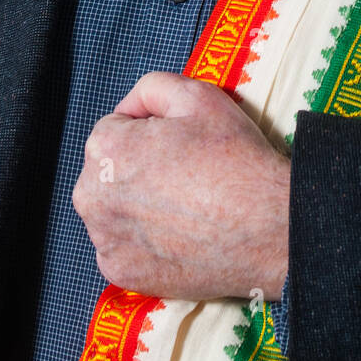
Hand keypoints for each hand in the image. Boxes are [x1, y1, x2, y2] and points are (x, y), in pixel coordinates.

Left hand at [72, 72, 289, 301]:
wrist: (269, 228)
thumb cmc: (235, 160)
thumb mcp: (197, 95)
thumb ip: (151, 87)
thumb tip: (130, 108)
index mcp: (105, 148)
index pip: (114, 129)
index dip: (149, 132)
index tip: (179, 146)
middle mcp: (91, 196)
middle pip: (109, 171)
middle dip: (137, 168)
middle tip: (183, 175)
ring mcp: (105, 240)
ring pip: (115, 209)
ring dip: (138, 206)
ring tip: (183, 206)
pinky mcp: (120, 272)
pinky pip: (124, 246)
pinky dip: (145, 241)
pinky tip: (178, 234)